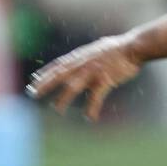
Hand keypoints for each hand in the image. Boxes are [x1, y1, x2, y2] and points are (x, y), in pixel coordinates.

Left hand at [26, 34, 142, 120]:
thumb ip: (86, 55)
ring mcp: (92, 71)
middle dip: (44, 84)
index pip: (58, 65)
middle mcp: (82, 63)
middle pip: (58, 75)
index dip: (45, 72)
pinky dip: (92, 108)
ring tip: (56, 109)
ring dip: (63, 99)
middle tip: (32, 93)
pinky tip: (90, 118)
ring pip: (72, 87)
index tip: (34, 79)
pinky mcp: (105, 79)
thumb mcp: (97, 48)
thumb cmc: (118, 48)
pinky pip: (96, 97)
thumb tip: (79, 59)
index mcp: (80, 56)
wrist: (134, 47)